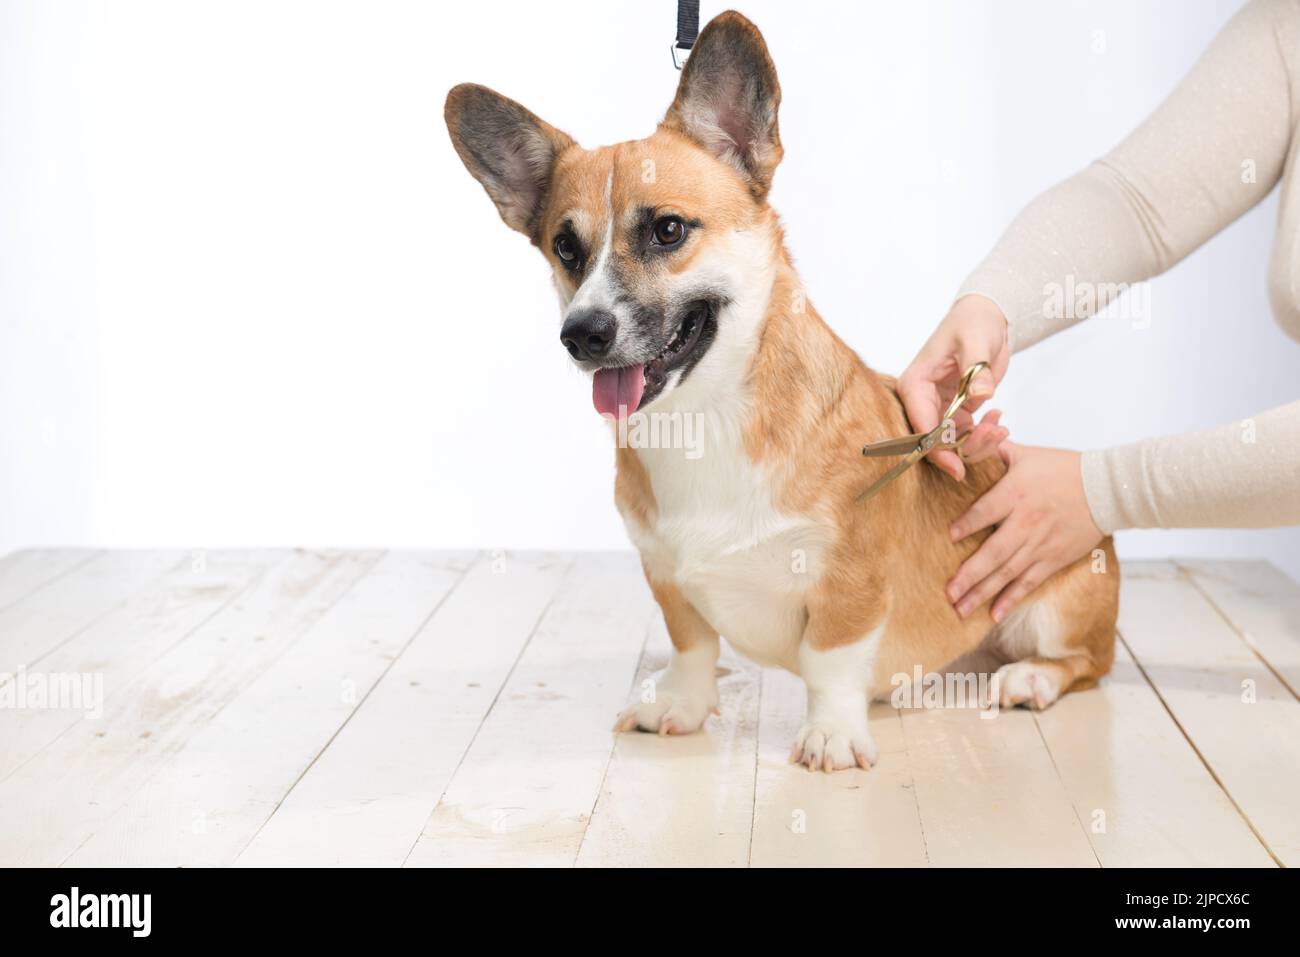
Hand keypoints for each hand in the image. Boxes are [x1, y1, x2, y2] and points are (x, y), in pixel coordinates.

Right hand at [898, 294, 1010, 480]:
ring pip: (953, 444)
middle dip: (965, 448)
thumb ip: (975, 368)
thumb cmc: (973, 322)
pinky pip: (967, 436)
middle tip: (994, 437)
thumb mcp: (975, 340)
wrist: (986, 318)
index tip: (957, 467)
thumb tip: (979, 393)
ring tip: (1000, 426)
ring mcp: (940, 409)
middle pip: (935, 442)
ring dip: (978, 443)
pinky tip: (997, 417)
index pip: (920, 426)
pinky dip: (985, 434)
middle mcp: (922, 401)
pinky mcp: (957, 412)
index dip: (937, 450)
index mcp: (915, 385)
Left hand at [946, 443, 1102, 621]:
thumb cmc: (1062, 468)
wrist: (1106, 489)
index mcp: (1017, 493)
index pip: (987, 511)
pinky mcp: (1054, 559)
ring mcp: (1041, 544)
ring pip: (1008, 573)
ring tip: (960, 610)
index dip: (967, 524)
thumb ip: (993, 450)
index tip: (949, 537)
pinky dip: (1011, 599)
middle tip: (948, 592)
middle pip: (994, 552)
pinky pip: (1029, 583)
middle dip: (970, 574)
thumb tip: (964, 439)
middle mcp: (1027, 522)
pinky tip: (993, 615)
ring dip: (982, 593)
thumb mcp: (1026, 455)